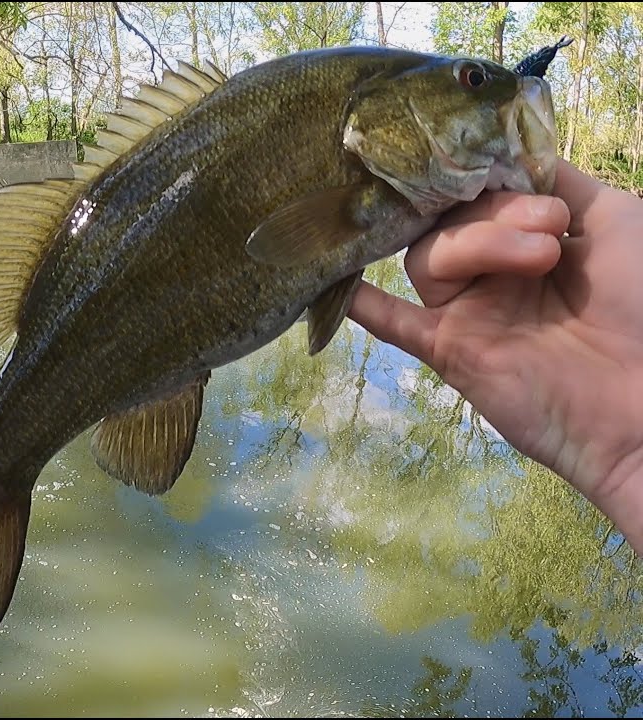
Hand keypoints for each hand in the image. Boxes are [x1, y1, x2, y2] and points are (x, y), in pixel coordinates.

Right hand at [349, 159, 642, 549]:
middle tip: (548, 231)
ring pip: (430, 255)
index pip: (482, 191)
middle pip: (452, 218)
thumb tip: (507, 154)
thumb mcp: (616, 219)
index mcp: (530, 236)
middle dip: (498, 213)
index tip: (515, 175)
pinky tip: (338, 284)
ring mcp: (469, 310)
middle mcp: (493, 270)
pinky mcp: (450, 349)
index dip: (491, 176)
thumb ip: (559, 181)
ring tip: (536, 259)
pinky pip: (393, 322)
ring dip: (477, 244)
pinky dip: (363, 303)